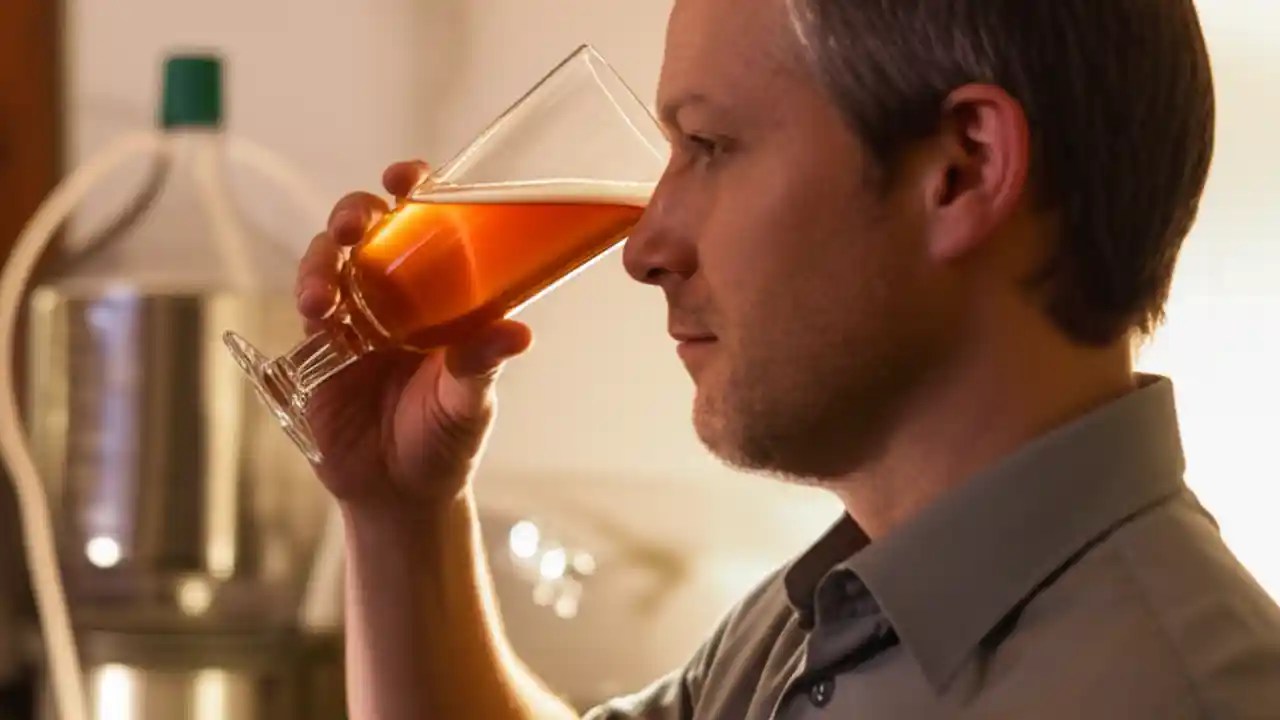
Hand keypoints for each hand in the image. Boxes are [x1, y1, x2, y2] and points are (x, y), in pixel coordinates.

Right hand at [294, 161, 532, 506]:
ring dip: (320, 264)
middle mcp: (395, 292)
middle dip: (351, 213)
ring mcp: (354, 316)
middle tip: (352, 226)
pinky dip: (309, 299)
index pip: (427, 220)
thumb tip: (519, 332)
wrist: (399, 495)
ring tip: (322, 299)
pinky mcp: (319, 347)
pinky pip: (308, 307)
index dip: (415, 187)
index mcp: (441, 291)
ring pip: (326, 261)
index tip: (407, 177)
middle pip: (365, 227)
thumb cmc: (446, 440)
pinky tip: (318, 317)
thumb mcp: (470, 403)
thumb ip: (482, 365)